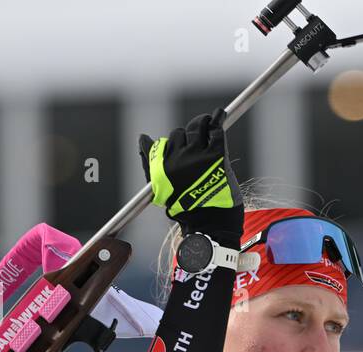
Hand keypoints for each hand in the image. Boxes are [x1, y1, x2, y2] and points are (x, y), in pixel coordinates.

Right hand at [139, 113, 243, 240]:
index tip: (180, 142)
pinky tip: (220, 116)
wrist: (210, 224)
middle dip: (189, 135)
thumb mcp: (160, 189)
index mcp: (162, 166)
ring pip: (197, 127)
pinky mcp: (216, 155)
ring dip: (203, 123)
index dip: (174, 141)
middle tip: (198, 139)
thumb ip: (149, 162)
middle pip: (180, 133)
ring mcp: (197, 156)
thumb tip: (142, 138)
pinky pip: (216, 131)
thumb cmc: (187, 209)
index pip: (162, 142)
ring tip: (209, 122)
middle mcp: (177, 159)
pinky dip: (218, 122)